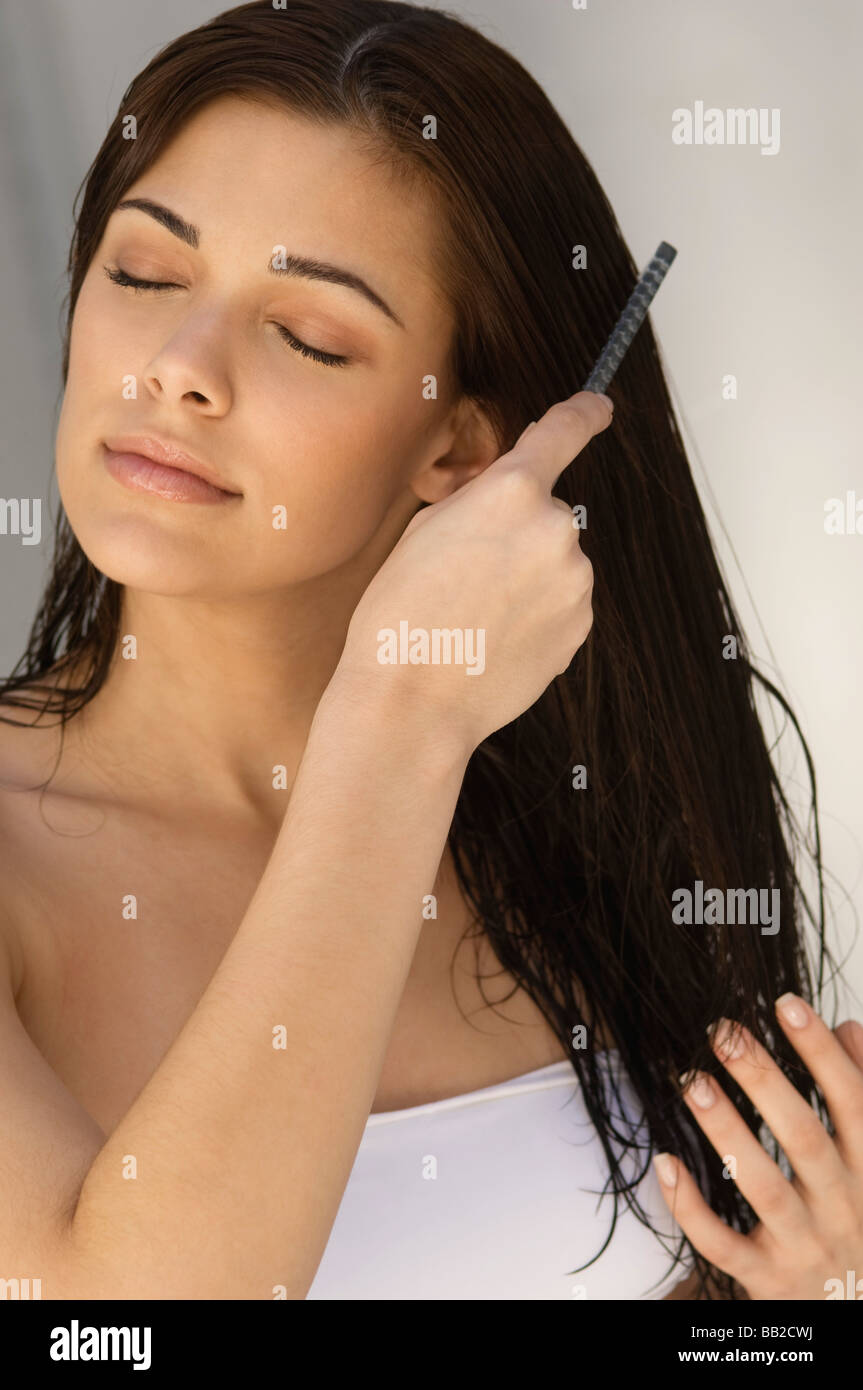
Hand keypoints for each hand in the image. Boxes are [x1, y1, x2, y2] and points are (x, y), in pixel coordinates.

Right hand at [335, 390, 613, 757]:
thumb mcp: (421, 531)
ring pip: (554, 563)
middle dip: (513, 535)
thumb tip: (498, 500)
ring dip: (526, 578)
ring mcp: (575, 581)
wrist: (413, 702)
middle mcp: (556, 528)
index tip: (598, 408)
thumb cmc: (401, 617)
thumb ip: (474, 501)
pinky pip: (561, 604)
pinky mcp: (580, 626)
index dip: (582, 415)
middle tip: (464, 576)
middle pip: (544, 514)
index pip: (561, 433)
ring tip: (475, 616)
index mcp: (511, 491)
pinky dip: (535, 615)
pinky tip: (495, 638)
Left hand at [653, 996, 862, 1298]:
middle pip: (803, 1136)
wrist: (857, 1312)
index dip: (821, 1052)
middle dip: (762, 1080)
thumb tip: (849, 1028)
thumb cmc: (861, 1218)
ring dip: (726, 1132)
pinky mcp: (766, 1279)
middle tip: (721, 1031)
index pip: (852, 1101)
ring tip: (692, 1082)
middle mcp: (842, 1206)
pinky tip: (665, 1163)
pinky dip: (691, 1207)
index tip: (785, 1003)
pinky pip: (724, 1245)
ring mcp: (803, 1245)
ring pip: (764, 1188)